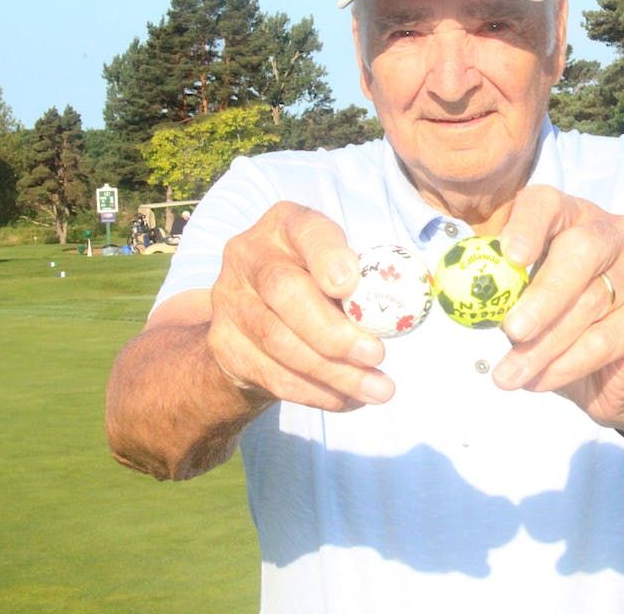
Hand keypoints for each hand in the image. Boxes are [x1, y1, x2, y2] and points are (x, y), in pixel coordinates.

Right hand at [205, 202, 393, 411]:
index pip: (306, 231)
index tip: (350, 284)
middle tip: (376, 355)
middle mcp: (249, 255)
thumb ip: (363, 280)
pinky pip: (273, 375)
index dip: (327, 256)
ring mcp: (230, 301)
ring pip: (279, 341)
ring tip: (378, 388)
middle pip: (285, 291)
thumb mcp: (340, 269)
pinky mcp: (224, 345)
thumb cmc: (319, 286)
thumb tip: (399, 311)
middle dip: (333, 331)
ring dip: (334, 372)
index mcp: (286, 225)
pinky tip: (349, 399)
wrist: (258, 324)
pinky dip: (317, 392)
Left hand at [494, 186, 623, 435]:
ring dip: (544, 345)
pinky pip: (607, 339)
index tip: (509, 255)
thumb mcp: (526, 298)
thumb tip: (448, 282)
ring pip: (590, 303)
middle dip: (543, 294)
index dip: (528, 225)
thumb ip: (498, 282)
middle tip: (512, 331)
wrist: (619, 374)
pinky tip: (540, 381)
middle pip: (581, 251)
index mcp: (574, 216)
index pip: (549, 204)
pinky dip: (568, 363)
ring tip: (509, 375)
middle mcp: (616, 234)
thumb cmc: (560, 324)